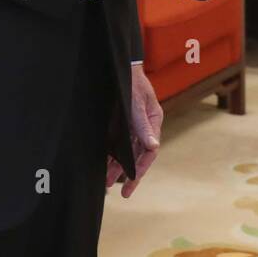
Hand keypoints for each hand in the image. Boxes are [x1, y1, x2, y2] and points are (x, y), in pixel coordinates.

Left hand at [106, 65, 162, 197]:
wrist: (118, 64)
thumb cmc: (130, 80)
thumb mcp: (136, 103)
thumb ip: (143, 125)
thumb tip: (153, 147)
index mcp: (153, 120)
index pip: (149, 152)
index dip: (141, 170)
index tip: (131, 185)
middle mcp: (144, 125)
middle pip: (138, 155)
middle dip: (129, 173)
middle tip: (122, 192)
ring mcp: (133, 123)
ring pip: (127, 151)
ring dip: (118, 165)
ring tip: (107, 181)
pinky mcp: (121, 121)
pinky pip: (118, 142)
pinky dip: (112, 153)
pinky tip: (104, 163)